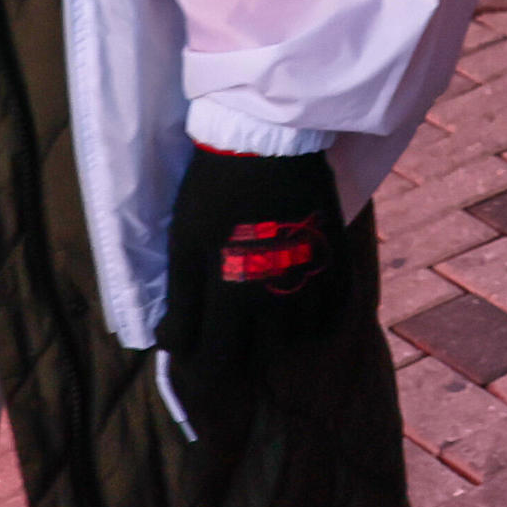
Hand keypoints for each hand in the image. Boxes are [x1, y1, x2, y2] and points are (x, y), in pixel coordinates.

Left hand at [160, 145, 350, 378]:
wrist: (270, 138)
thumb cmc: (216, 191)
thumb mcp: (184, 243)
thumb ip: (180, 301)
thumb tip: (170, 344)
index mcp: (232, 298)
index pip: (217, 363)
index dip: (203, 369)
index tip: (199, 352)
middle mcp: (277, 302)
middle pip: (259, 356)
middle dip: (240, 348)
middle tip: (229, 323)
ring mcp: (312, 284)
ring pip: (298, 338)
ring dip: (279, 333)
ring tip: (264, 307)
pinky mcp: (337, 263)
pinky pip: (333, 314)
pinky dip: (316, 316)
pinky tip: (300, 298)